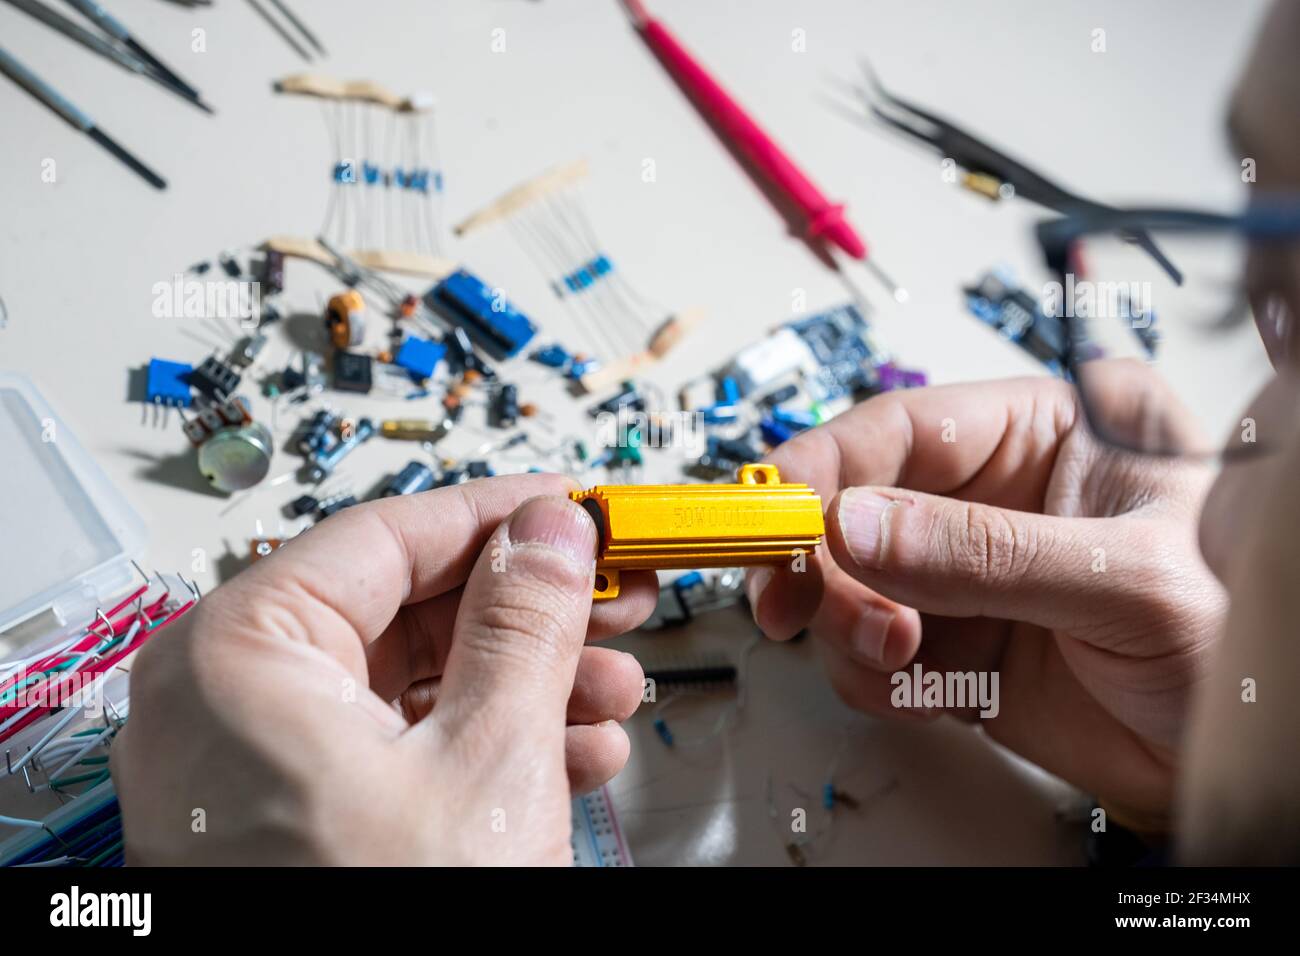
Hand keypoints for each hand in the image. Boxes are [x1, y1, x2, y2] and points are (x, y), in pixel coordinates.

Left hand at [112, 475, 655, 864]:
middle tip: (610, 597)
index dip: (502, 516)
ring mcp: (258, 764)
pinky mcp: (294, 817)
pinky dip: (490, 744)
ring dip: (528, 684)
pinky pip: (401, 746)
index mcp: (241, 653)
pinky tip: (572, 756)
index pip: (389, 533)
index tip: (574, 508)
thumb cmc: (375, 929)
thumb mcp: (486, 758)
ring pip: (416, 681)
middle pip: (408, 607)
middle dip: (530, 613)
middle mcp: (230, 699)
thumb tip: (549, 532)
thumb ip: (523, 622)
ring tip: (611, 691)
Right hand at [747, 369, 1225, 822]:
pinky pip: (872, 655)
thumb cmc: (1238, 637)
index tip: (774, 510)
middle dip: (827, 561)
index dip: (827, 464)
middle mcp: (994, 500)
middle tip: (807, 604)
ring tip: (900, 658)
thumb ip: (984, 551)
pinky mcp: (956, 648)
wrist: (1248, 754)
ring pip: (850, 586)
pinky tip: (922, 691)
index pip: (905, 428)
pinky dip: (873, 679)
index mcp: (1046, 433)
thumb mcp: (1122, 579)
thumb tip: (856, 523)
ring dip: (849, 627)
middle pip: (856, 507)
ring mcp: (968, 578)